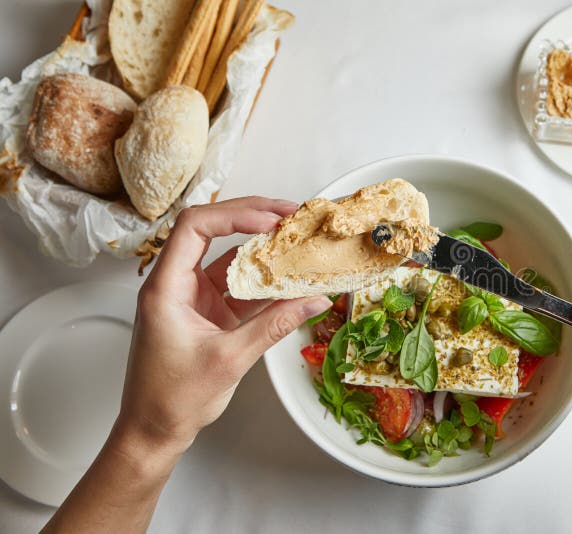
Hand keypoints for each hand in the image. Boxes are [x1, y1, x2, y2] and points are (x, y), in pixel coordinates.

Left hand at [119, 197, 332, 451]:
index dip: (235, 215)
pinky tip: (288, 277)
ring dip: (261, 247)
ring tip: (295, 237)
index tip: (271, 219)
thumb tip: (314, 300)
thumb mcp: (230, 359)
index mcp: (166, 287)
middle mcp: (176, 284)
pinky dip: (262, 280)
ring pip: (228, 257)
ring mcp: (193, 297)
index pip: (194, 227)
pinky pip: (237, 285)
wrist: (154, 430)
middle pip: (211, 231)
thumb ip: (275, 325)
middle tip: (290, 213)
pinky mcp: (208, 312)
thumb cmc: (171, 399)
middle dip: (252, 217)